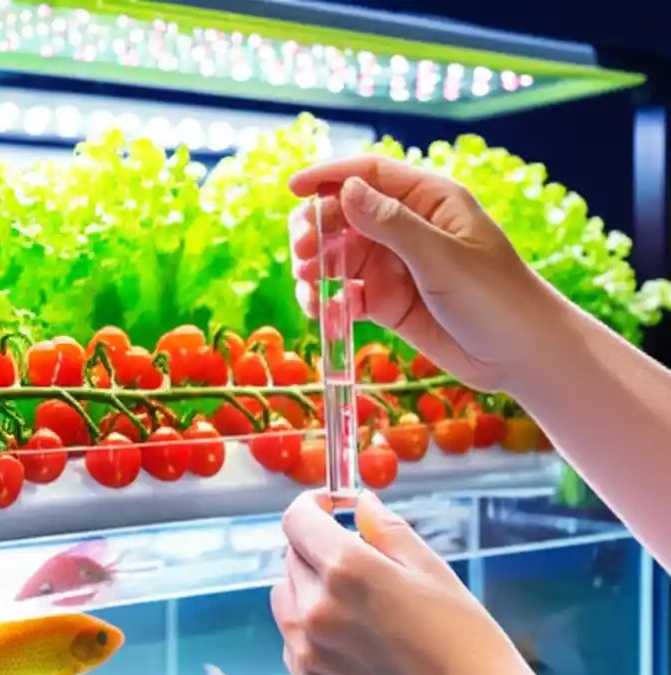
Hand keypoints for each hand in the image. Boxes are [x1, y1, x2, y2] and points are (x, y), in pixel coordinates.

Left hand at [272, 491, 569, 674]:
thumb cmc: (463, 636)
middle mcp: (317, 609)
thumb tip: (359, 502)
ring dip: (308, 588)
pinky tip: (349, 636)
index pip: (297, 521)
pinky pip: (291, 638)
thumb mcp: (429, 567)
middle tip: (357, 561)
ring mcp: (309, 650)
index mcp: (347, 571)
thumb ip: (384, 529)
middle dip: (317, 549)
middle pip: (292, 557)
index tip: (326, 507)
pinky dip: (309, 629)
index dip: (310, 506)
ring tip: (354, 602)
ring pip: (285, 596)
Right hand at [288, 156, 562, 390]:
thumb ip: (392, 224)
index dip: (330, 177)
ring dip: (318, 268)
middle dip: (318, 231)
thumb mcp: (442, 258)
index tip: (294, 189)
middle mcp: (408, 228)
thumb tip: (346, 189)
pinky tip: (323, 312)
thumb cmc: (497, 298)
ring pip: (340, 256)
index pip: (371, 175)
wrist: (522, 357)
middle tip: (303, 253)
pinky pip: (347, 293)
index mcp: (429, 201)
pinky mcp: (387, 301)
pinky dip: (329, 301)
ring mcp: (396, 266)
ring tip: (310, 285)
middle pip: (346, 215)